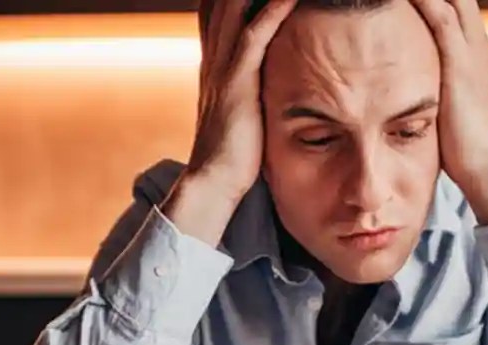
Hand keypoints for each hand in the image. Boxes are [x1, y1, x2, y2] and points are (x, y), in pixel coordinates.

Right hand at [165, 0, 297, 245]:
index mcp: (215, 60)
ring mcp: (224, 67)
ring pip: (238, 5)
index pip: (220, 6)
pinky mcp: (238, 82)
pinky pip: (256, 34)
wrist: (213, 183)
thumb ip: (251, 86)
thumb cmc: (235, 154)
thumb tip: (270, 78)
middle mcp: (215, 55)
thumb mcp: (242, 110)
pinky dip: (274, 10)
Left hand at [409, 0, 487, 224]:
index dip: (435, 0)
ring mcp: (471, 52)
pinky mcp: (460, 64)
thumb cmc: (466, 145)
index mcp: (476, 53)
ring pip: (453, 0)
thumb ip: (436, 89)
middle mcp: (477, 45)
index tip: (407, 1)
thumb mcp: (451, 106)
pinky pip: (442, 17)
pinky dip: (424, 2)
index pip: (457, 8)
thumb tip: (411, 91)